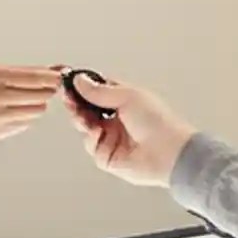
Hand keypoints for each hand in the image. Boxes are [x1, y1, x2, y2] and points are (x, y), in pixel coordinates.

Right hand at [0, 65, 61, 141]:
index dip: (52, 77)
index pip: (34, 77)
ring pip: (36, 110)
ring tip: (23, 100)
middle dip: (46, 91)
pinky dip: (25, 116)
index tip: (61, 76)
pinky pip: (26, 123)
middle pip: (40, 95)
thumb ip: (22, 73)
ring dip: (36, 104)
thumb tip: (52, 70)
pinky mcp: (1, 131)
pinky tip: (12, 111)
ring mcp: (0, 116)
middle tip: (46, 88)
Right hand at [59, 70, 196, 186]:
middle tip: (69, 100)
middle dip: (77, 104)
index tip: (68, 84)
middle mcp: (116, 119)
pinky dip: (91, 139)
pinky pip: (91, 146)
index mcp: (123, 101)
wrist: (168, 152)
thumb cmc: (158, 122)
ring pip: (85, 128)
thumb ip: (100, 90)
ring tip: (83, 117)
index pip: (96, 92)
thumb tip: (80, 80)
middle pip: (87, 110)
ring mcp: (112, 138)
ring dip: (81, 120)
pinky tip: (97, 133)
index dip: (81, 89)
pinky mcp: (108, 156)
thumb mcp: (128, 97)